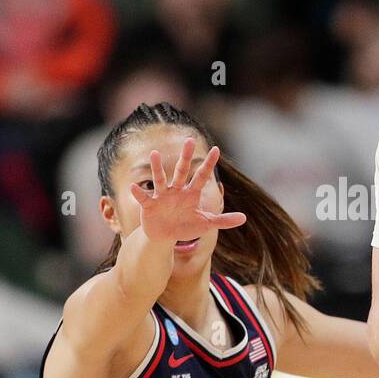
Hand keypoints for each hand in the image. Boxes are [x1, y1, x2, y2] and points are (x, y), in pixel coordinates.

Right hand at [130, 136, 245, 242]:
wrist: (165, 236)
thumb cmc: (185, 227)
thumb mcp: (205, 223)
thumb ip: (223, 220)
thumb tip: (245, 218)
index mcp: (191, 194)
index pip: (202, 176)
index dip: (209, 164)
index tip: (216, 149)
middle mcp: (177, 191)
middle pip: (181, 171)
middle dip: (185, 157)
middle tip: (189, 140)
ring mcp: (162, 196)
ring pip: (160, 180)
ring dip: (157, 168)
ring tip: (154, 153)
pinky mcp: (149, 206)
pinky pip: (143, 198)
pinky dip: (138, 193)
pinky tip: (133, 186)